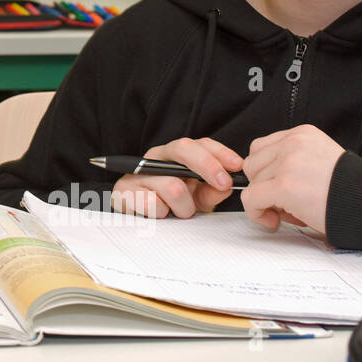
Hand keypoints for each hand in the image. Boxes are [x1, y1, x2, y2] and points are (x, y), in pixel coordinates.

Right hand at [110, 137, 243, 218]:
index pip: (199, 144)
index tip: (238, 167)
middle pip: (183, 148)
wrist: (137, 217)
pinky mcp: (123, 190)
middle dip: (208, 166)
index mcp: (175, 154)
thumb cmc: (170, 203)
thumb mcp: (197, 197)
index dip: (221, 153)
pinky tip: (159, 214)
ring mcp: (138, 171)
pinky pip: (154, 204)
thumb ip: (212, 191)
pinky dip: (162, 214)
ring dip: (184, 207)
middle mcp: (155, 157)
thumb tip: (226, 187)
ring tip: (179, 212)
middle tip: (224, 185)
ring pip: (174, 187)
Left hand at [241, 125, 342, 234]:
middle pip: (253, 164)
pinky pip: (252, 199)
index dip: (265, 171)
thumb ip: (293, 163)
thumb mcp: (321, 162)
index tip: (277, 188)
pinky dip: (257, 213)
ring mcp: (288, 163)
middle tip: (284, 203)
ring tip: (291, 211)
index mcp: (302, 134)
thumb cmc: (351, 191)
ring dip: (266, 201)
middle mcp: (293, 143)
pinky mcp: (285, 186)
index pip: (261, 148)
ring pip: (253, 183)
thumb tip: (263, 183)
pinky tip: (273, 220)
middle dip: (263, 186)